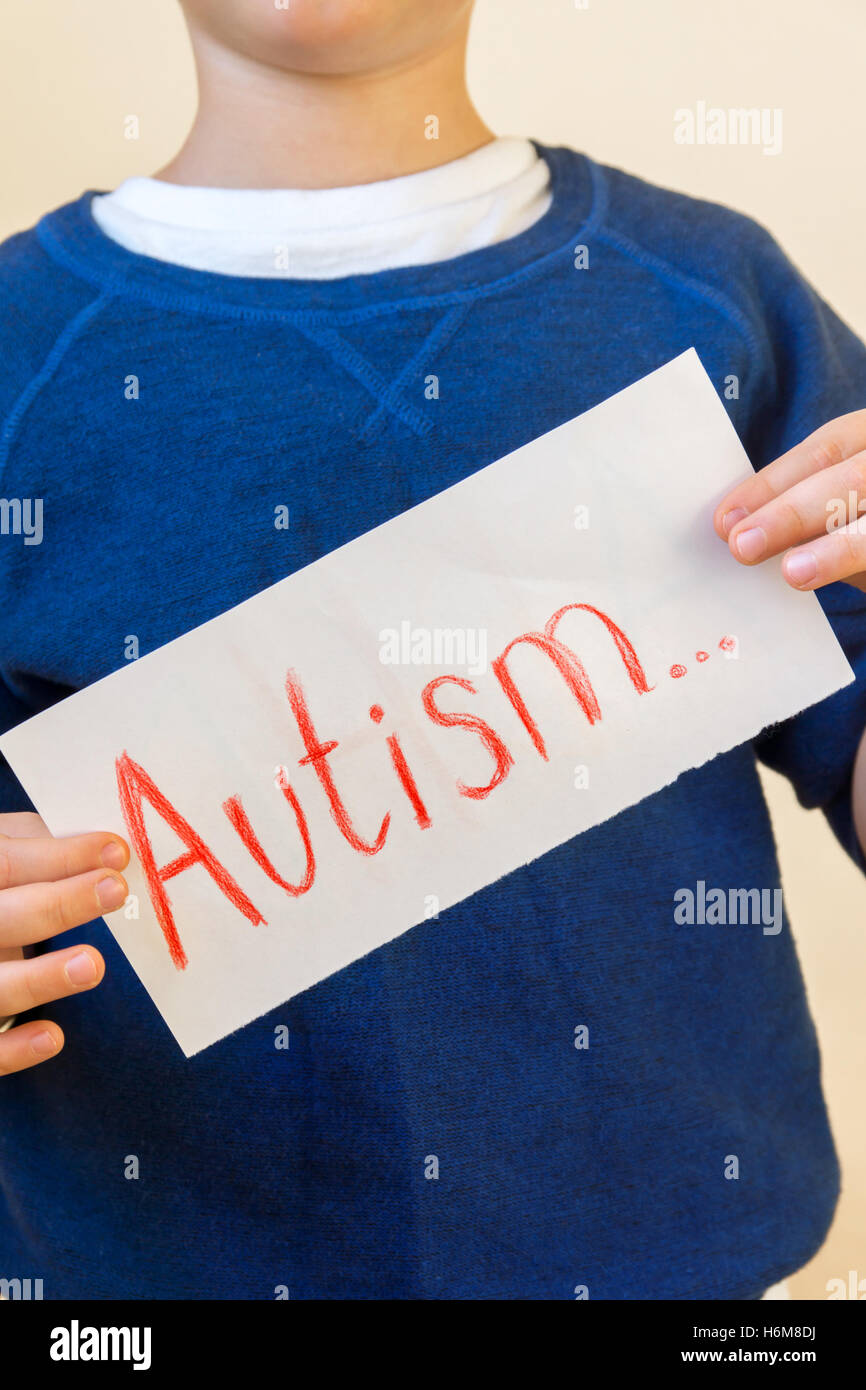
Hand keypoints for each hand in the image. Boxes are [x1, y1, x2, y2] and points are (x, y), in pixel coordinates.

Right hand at [0, 812, 128, 1075]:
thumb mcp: (5, 855)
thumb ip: (37, 846)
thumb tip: (105, 850)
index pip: (5, 863)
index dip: (58, 857)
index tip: (117, 851)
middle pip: (3, 918)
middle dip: (59, 904)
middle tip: (116, 890)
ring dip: (41, 978)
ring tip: (92, 965)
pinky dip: (15, 1048)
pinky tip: (53, 1036)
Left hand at [714, 410, 865, 590]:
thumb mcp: (845, 505)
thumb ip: (810, 516)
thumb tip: (743, 534)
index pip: (827, 449)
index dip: (773, 482)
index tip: (726, 519)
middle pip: (851, 478)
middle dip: (792, 512)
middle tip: (743, 546)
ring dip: (838, 548)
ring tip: (794, 572)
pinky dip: (861, 564)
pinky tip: (833, 580)